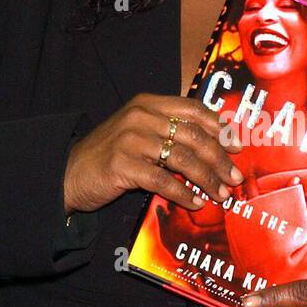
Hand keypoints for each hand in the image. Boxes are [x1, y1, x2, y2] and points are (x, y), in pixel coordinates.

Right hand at [63, 93, 243, 214]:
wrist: (69, 173)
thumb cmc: (111, 155)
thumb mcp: (140, 133)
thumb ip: (170, 132)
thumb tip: (215, 145)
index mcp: (148, 104)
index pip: (193, 109)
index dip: (219, 128)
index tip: (237, 146)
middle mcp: (140, 116)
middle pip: (193, 135)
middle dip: (219, 159)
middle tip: (235, 177)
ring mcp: (130, 139)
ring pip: (182, 159)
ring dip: (207, 179)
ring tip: (221, 194)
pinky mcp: (122, 165)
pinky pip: (163, 181)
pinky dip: (183, 194)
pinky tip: (195, 203)